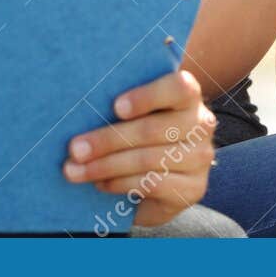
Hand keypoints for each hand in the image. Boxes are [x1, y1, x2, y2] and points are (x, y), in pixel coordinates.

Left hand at [63, 69, 215, 227]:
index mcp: (188, 96)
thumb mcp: (138, 113)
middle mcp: (201, 124)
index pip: (179, 87)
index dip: (148, 96)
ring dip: (105, 166)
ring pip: (147, 159)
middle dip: (107, 139)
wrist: (165, 179)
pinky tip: (100, 183)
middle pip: (152, 129)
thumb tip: (83, 107)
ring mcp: (200, 157)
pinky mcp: (193, 188)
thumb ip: (123, 105)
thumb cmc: (143, 134)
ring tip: (75, 170)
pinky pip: (151, 184)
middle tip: (75, 148)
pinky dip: (120, 183)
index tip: (116, 107)